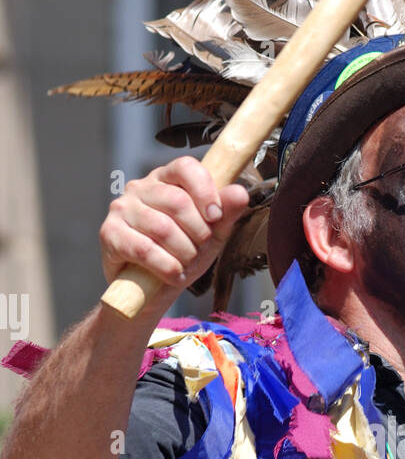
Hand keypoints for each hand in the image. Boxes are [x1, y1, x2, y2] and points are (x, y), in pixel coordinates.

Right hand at [99, 155, 249, 308]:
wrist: (151, 291)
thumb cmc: (181, 255)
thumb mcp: (211, 235)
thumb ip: (226, 214)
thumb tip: (240, 193)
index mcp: (166, 179)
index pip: (186, 167)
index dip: (205, 190)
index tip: (216, 216)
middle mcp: (140, 187)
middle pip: (178, 201)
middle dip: (198, 233)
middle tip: (199, 250)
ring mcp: (121, 208)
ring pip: (163, 228)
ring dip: (183, 254)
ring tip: (185, 265)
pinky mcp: (109, 233)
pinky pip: (144, 250)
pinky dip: (166, 267)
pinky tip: (173, 275)